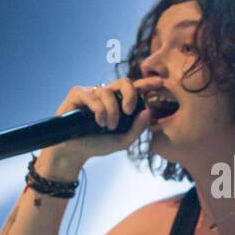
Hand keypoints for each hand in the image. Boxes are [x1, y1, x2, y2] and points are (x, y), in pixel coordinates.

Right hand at [44, 77, 164, 161]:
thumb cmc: (98, 144)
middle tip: (129, 111)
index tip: (160, 83)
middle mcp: (106, 94)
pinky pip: (93, 96)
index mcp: (119, 102)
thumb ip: (137, 128)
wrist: (74, 152)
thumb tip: (148, 111)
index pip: (135, 89)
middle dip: (130, 94)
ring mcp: (92, 92)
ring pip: (108, 92)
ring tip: (107, 126)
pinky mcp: (78, 93)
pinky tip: (98, 122)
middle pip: (124, 82)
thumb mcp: (123, 141)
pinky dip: (99, 110)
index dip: (147, 83)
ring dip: (111, 111)